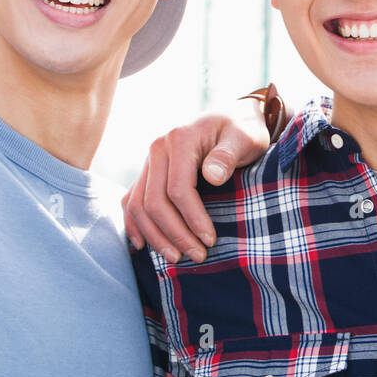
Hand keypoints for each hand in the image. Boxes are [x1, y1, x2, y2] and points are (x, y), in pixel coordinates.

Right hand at [122, 97, 271, 262]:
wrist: (234, 118)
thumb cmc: (243, 130)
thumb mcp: (245, 138)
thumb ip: (229, 155)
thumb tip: (212, 176)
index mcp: (180, 138)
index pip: (178, 189)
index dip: (192, 219)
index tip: (210, 241)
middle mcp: (158, 148)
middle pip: (154, 201)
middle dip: (175, 234)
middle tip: (197, 256)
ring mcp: (150, 161)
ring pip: (138, 205)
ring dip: (154, 236)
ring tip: (176, 258)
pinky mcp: (148, 172)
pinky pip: (131, 201)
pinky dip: (134, 224)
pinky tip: (143, 245)